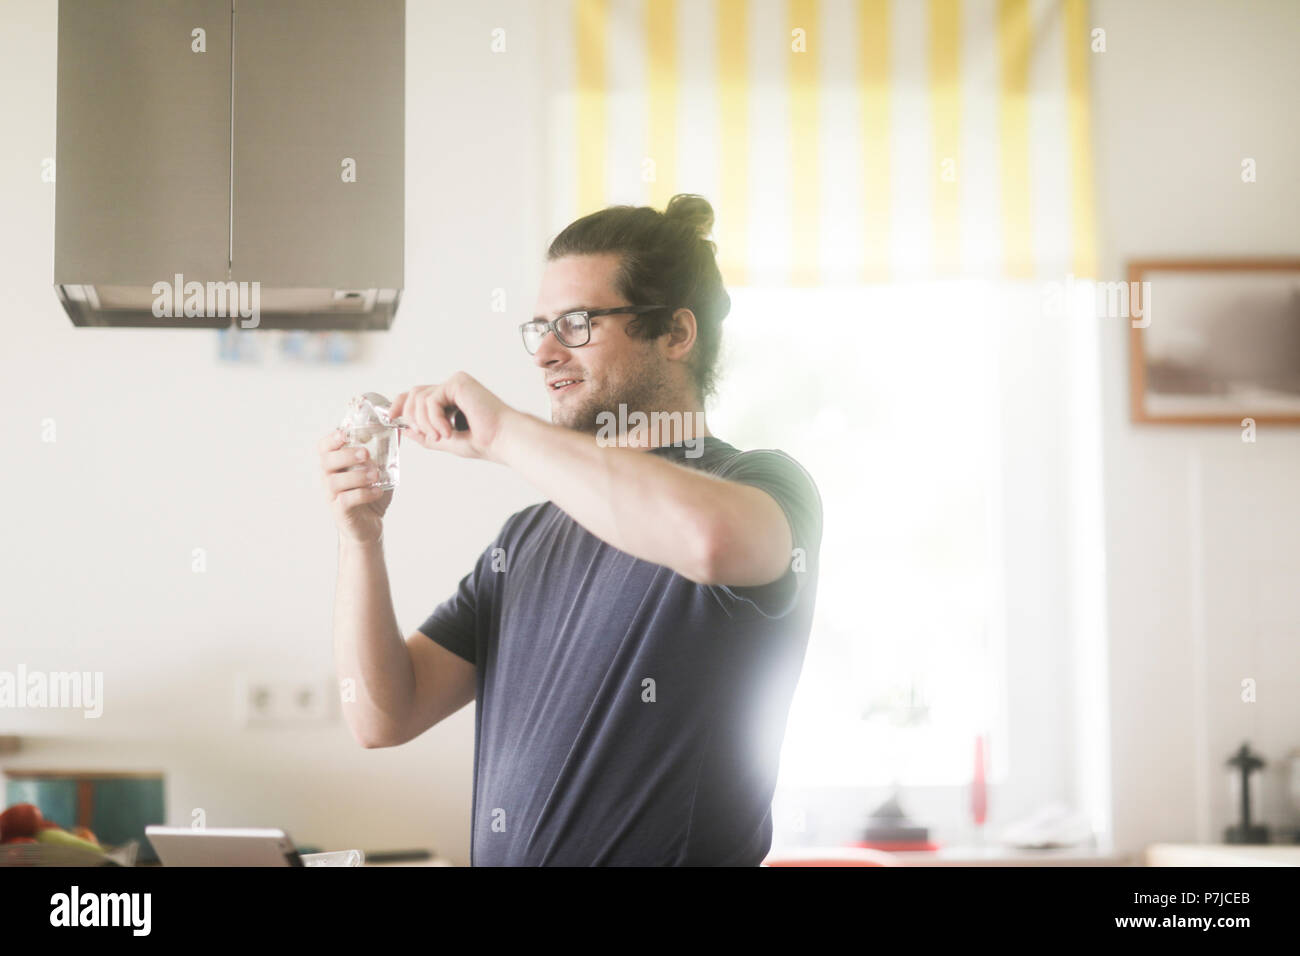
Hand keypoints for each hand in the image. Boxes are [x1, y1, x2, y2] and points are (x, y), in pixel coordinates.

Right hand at [318, 428, 392, 544]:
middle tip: (366, 454)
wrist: (370, 524)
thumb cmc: (370, 492)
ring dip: (356, 475)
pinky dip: (363, 494)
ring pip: (335, 481)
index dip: (332, 438)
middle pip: (326, 461)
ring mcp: (332, 496)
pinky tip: (377, 491)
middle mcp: (329, 478)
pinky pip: (346, 500)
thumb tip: (398, 430)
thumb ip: (385, 452)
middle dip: (346, 455)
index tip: (346, 433)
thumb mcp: (380, 470)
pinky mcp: (340, 511)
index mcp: (335, 465)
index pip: (324, 447)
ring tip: (375, 475)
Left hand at [390, 372, 512, 462]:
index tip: (391, 417)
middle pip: (414, 394)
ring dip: (425, 422)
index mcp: (451, 399)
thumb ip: (425, 434)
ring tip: (443, 436)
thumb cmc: (485, 441)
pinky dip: (435, 419)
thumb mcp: (446, 440)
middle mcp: (452, 388)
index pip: (417, 395)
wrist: (503, 440)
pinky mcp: (458, 383)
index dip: (400, 404)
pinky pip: (431, 400)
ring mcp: (455, 383)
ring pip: (419, 398)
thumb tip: (404, 429)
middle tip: (432, 436)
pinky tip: (449, 430)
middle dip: (413, 418)